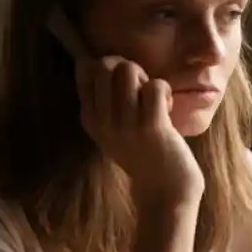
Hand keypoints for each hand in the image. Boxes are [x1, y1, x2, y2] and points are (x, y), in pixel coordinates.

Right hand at [76, 56, 204, 210]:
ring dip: (148, 79)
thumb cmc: (144, 154)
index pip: (84, 69)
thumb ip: (104, 99)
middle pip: (105, 64)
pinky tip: (167, 109)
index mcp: (89, 118)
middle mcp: (102, 121)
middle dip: (128, 67)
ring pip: (129, 70)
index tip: (124, 85)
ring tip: (154, 100)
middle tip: (142, 91)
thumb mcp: (112, 129)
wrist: (165, 191)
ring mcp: (126, 125)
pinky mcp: (151, 128)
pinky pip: (155, 86)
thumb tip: (100, 60)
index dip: (108, 65)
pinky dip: (164, 91)